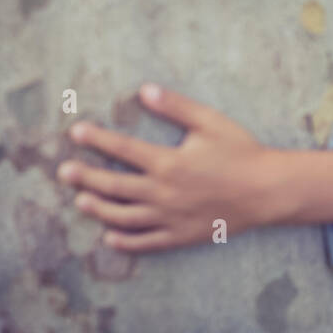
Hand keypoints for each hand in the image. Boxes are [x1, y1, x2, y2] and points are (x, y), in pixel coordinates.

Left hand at [59, 83, 274, 252]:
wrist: (268, 191)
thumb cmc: (242, 152)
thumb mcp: (211, 122)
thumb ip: (176, 107)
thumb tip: (145, 90)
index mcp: (168, 162)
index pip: (122, 148)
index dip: (97, 139)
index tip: (76, 132)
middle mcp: (163, 192)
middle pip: (114, 185)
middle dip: (85, 176)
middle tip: (64, 171)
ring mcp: (170, 217)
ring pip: (123, 217)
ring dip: (98, 208)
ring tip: (81, 201)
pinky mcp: (181, 236)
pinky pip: (146, 242)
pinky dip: (125, 242)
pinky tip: (110, 238)